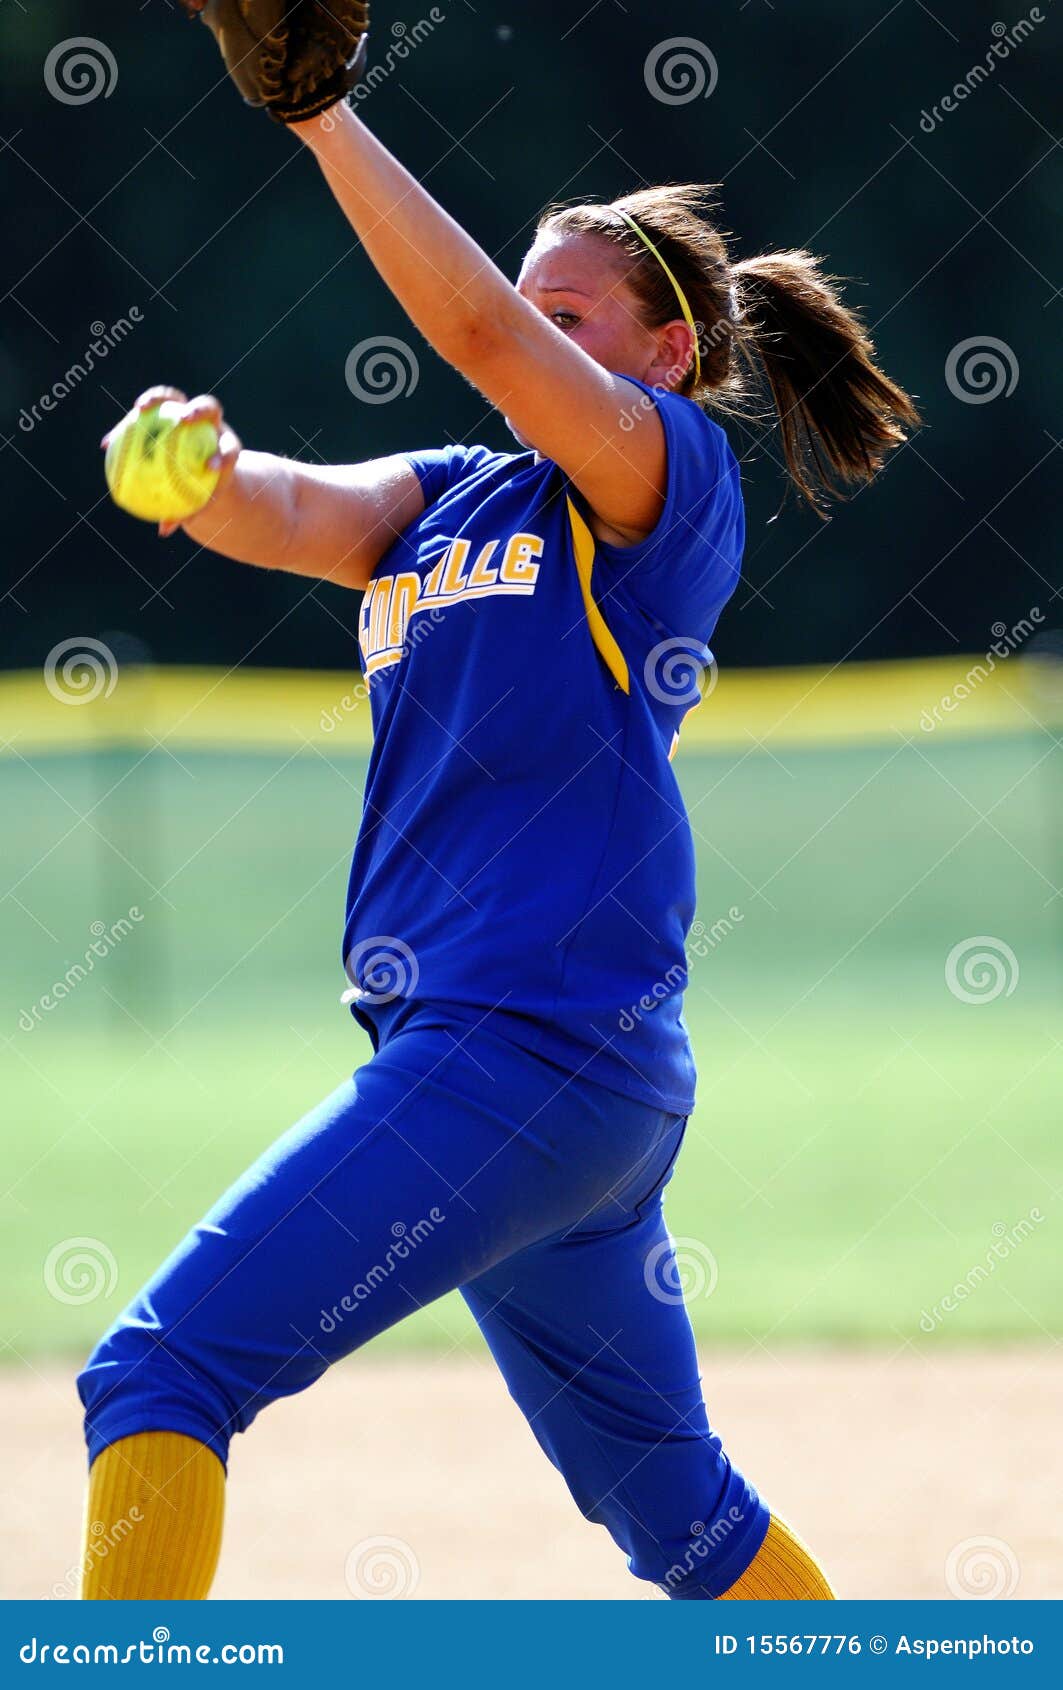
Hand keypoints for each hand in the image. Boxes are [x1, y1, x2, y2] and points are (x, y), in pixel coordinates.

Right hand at [102, 387, 242, 537]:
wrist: (198, 469)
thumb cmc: (199, 492)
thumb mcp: (195, 505)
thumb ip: (184, 512)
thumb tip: (164, 530)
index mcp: (224, 446)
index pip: (229, 447)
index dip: (222, 453)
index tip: (211, 466)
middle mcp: (210, 425)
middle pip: (209, 407)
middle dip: (198, 410)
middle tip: (183, 418)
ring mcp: (188, 413)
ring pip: (175, 399)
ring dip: (157, 398)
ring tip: (138, 409)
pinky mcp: (166, 410)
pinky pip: (145, 415)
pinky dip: (126, 426)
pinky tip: (107, 444)